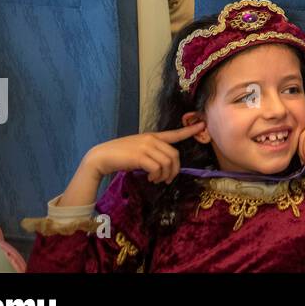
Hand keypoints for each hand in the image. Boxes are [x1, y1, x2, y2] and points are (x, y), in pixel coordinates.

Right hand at [82, 122, 204, 183]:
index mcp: (152, 136)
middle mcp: (151, 139)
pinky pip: (157, 168)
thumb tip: (164, 166)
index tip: (202, 126)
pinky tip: (150, 178)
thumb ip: (152, 153)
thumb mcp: (139, 150)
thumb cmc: (120, 156)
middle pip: (174, 155)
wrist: (101, 157)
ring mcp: (146, 147)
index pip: (174, 133)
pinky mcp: (140, 156)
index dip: (189, 131)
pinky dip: (156, 176)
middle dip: (174, 170)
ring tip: (156, 180)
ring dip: (164, 175)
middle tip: (167, 180)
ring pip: (167, 162)